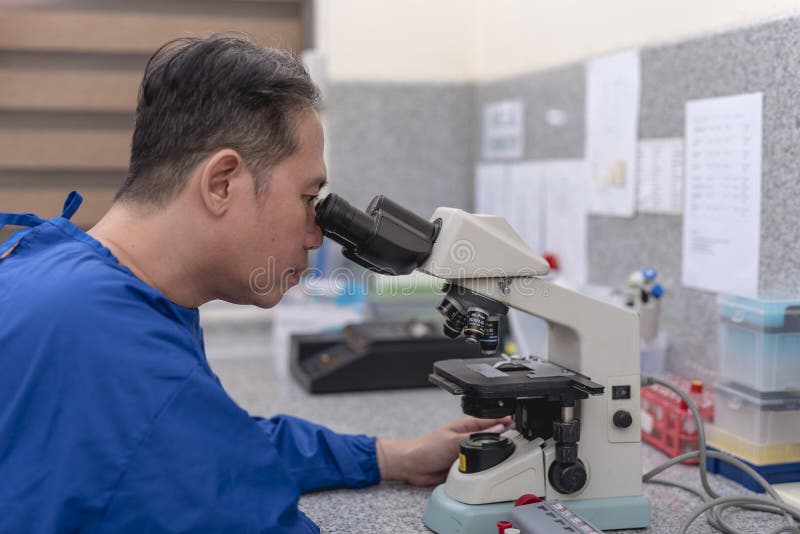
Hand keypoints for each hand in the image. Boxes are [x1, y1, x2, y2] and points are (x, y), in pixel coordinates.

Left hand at [376, 416, 511, 485]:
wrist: (412, 466)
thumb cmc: (426, 447)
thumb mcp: (453, 440)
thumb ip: (476, 437)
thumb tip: (497, 429)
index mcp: (466, 425)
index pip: (491, 420)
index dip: (505, 420)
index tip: (519, 422)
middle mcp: (468, 437)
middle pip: (492, 438)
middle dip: (504, 440)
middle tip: (519, 443)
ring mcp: (467, 451)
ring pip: (487, 453)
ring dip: (493, 456)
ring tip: (507, 457)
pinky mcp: (464, 466)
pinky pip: (479, 467)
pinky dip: (484, 468)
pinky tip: (490, 470)